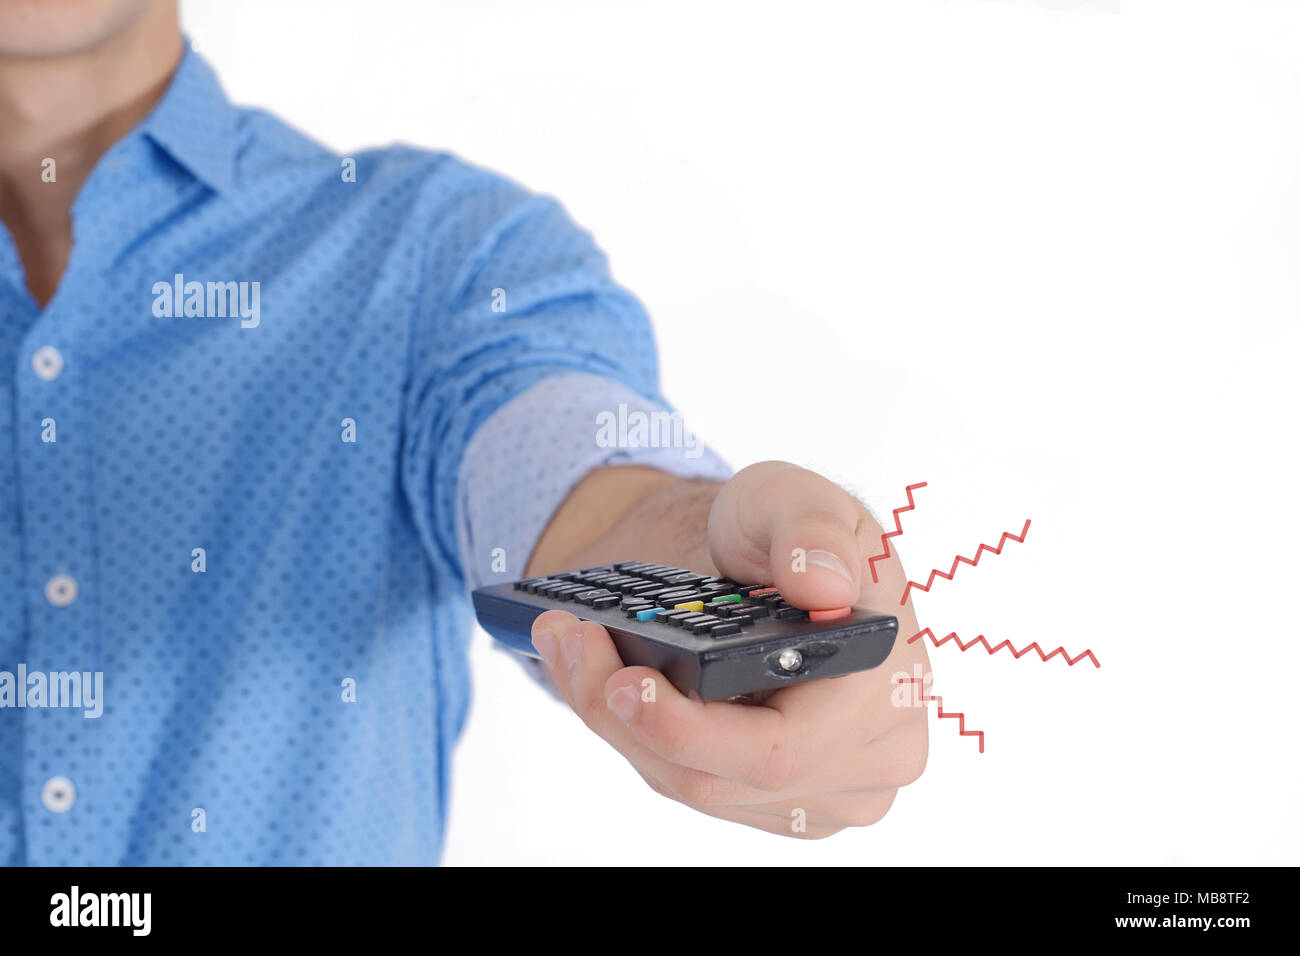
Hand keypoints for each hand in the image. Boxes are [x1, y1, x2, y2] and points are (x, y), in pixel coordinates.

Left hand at [529, 461, 929, 837]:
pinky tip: (604, 677)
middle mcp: (874, 755)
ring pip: (696, 787)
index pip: (782, 749)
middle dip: (625, 717)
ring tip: (570, 645)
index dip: (691, 733)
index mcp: (888, 684)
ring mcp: (828, 788)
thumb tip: (822, 583)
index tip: (623, 684)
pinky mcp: (782, 800)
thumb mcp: (794, 496)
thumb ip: (812, 527)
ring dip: (617, 723)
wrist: (779, 562)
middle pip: (720, 779)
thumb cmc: (790, 529)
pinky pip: (695, 784)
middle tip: (568, 643)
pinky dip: (640, 735)